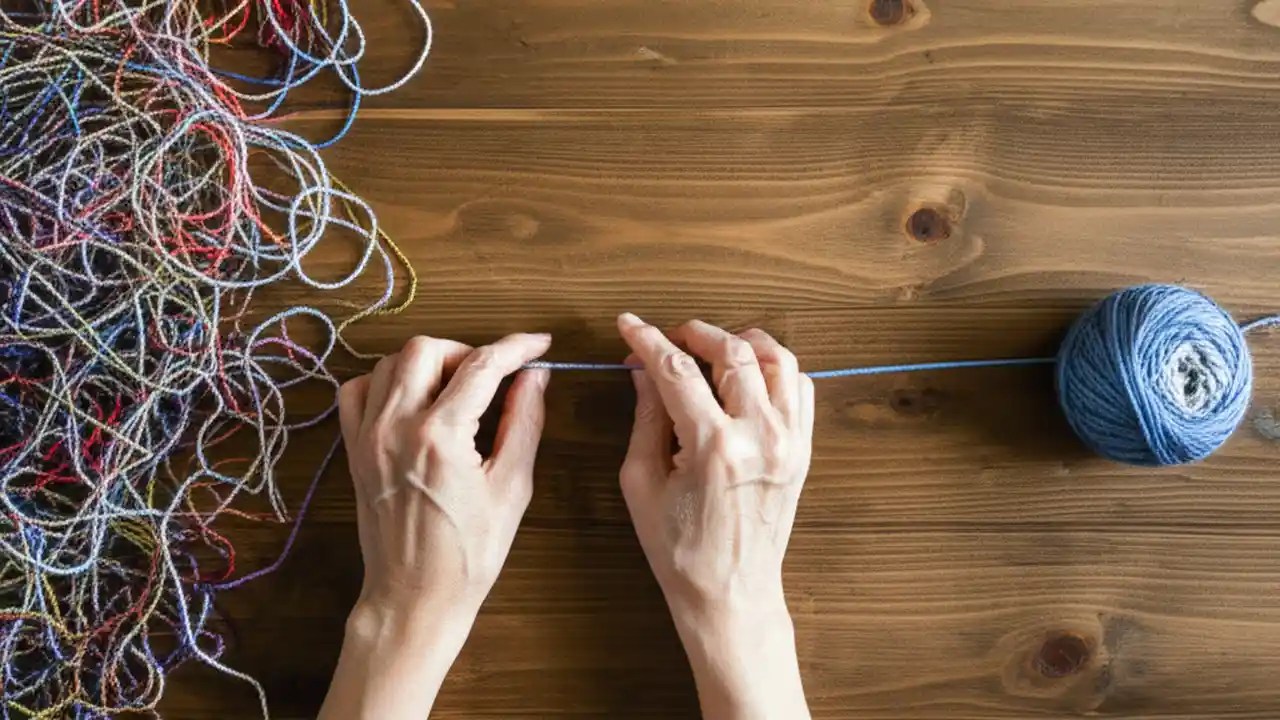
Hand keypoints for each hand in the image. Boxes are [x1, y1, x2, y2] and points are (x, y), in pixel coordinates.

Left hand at [319, 333, 550, 719]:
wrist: (415, 596)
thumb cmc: (468, 553)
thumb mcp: (512, 488)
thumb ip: (525, 422)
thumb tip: (535, 376)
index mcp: (440, 437)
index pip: (482, 366)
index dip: (516, 348)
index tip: (538, 345)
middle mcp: (396, 427)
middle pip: (428, 349)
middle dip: (467, 351)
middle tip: (494, 376)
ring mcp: (368, 436)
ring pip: (392, 363)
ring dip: (428, 363)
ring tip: (456, 390)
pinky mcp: (355, 449)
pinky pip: (358, 390)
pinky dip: (386, 382)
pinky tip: (412, 401)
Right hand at [617, 314, 813, 719]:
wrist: (730, 592)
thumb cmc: (679, 549)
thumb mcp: (642, 483)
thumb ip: (645, 417)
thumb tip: (643, 370)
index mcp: (714, 447)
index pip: (676, 370)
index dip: (648, 340)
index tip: (629, 324)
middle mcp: (760, 436)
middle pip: (733, 350)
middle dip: (695, 333)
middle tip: (669, 338)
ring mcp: (790, 441)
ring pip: (777, 358)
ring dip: (741, 342)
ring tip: (711, 349)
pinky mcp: (804, 449)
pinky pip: (800, 387)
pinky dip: (774, 369)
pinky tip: (747, 376)